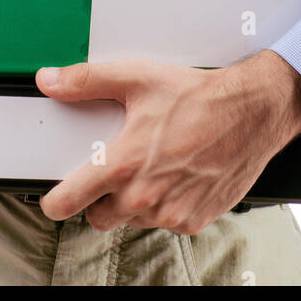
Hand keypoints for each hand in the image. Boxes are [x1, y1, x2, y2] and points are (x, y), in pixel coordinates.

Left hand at [36, 50, 300, 234]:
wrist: (250, 111)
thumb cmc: (197, 96)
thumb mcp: (136, 78)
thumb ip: (87, 81)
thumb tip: (51, 81)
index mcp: (124, 163)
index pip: (69, 201)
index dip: (55, 201)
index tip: (53, 199)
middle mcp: (144, 196)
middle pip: (99, 218)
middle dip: (101, 199)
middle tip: (116, 171)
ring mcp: (170, 212)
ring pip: (134, 220)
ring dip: (136, 201)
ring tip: (154, 165)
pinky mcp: (194, 220)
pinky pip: (166, 222)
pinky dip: (166, 205)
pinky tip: (177, 175)